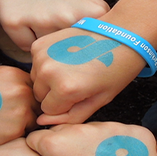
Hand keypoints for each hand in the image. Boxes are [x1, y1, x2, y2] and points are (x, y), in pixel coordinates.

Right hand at [0, 65, 36, 152]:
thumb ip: (12, 86)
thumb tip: (31, 97)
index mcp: (15, 74)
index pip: (35, 89)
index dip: (27, 100)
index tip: (14, 108)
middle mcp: (22, 90)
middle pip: (38, 106)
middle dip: (29, 114)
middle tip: (8, 121)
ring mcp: (20, 110)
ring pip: (34, 123)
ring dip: (23, 128)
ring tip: (1, 129)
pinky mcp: (14, 131)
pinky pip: (24, 137)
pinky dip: (14, 139)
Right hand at [29, 27, 144, 124]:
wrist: (120, 34)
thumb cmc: (115, 68)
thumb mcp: (98, 100)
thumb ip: (70, 116)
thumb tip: (42, 121)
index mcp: (65, 88)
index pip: (48, 111)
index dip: (64, 106)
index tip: (80, 95)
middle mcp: (48, 71)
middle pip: (40, 95)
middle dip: (55, 94)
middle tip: (77, 81)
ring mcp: (42, 55)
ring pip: (36, 79)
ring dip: (49, 79)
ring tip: (73, 69)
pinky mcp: (40, 44)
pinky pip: (36, 63)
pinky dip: (47, 64)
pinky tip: (67, 58)